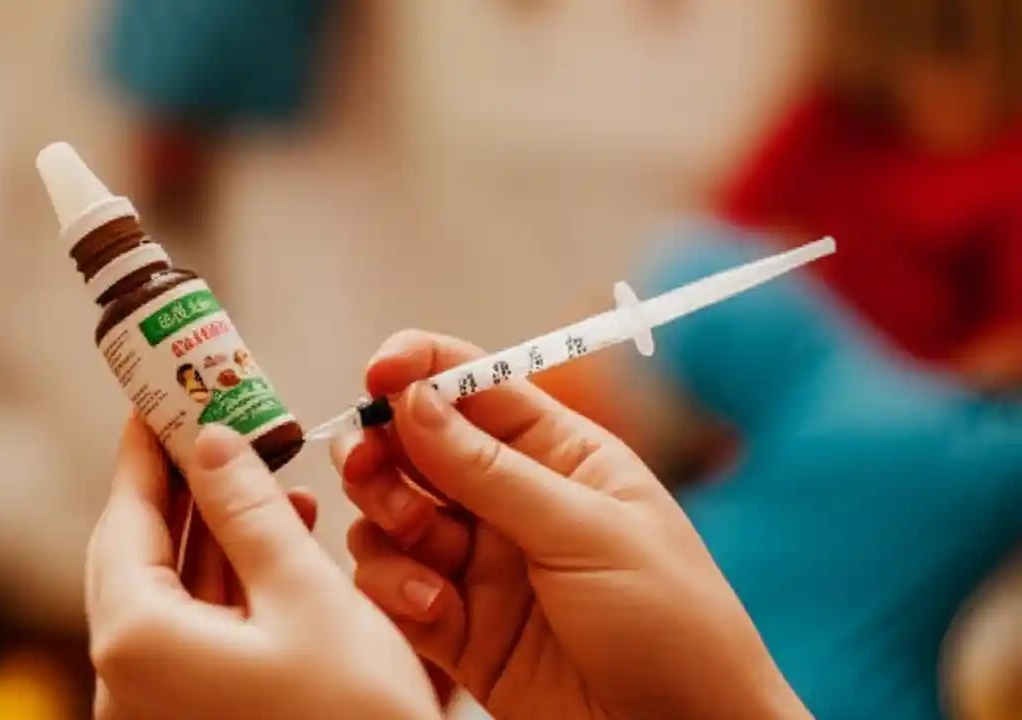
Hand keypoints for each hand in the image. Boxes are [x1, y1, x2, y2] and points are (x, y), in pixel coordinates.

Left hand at [88, 417, 441, 719]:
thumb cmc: (350, 718)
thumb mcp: (306, 596)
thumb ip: (250, 511)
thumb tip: (212, 442)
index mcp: (137, 639)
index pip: (125, 516)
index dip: (143, 448)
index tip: (154, 395)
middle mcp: (128, 676)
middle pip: (140, 549)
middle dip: (179, 481)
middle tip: (206, 417)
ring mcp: (159, 700)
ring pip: (172, 587)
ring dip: (213, 525)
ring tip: (258, 463)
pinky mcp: (194, 713)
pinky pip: (198, 625)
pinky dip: (231, 576)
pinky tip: (279, 532)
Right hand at [335, 330, 808, 719]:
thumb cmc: (674, 625)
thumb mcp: (588, 532)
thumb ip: (490, 470)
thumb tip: (413, 398)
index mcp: (559, 455)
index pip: (476, 387)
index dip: (420, 369)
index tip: (377, 374)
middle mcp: (510, 501)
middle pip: (416, 448)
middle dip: (382, 449)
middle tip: (368, 465)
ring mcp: (480, 564)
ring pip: (391, 516)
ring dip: (384, 521)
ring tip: (419, 544)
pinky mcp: (456, 627)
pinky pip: (393, 587)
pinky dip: (393, 589)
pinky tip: (430, 607)